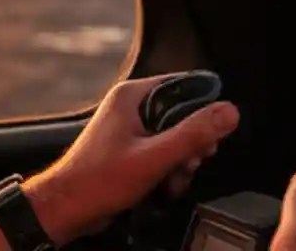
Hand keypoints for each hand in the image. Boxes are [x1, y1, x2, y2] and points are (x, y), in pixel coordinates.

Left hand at [25, 74, 240, 244]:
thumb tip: (228, 112)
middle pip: (182, 116)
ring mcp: (129, 129)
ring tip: (172, 180)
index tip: (211, 135)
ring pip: (174, 138)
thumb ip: (193, 134)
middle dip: (192, 144)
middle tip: (189, 163)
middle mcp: (131, 106)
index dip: (203, 110)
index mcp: (133, 95)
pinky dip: (168, 170)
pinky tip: (164, 187)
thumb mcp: (155, 156)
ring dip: (181, 162)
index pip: (184, 86)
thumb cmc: (98, 181)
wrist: (67, 209)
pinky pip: (161, 153)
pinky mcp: (130, 150)